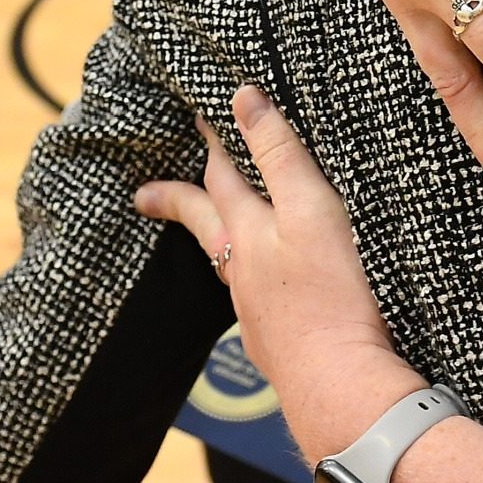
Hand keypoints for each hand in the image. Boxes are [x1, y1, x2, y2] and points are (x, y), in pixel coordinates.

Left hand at [135, 87, 409, 457]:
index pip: (221, 177)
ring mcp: (256, 313)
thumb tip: (242, 99)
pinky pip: (253, 305)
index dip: (213, 144)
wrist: (339, 382)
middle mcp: (242, 272)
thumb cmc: (332, 293)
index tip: (194, 119)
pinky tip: (266, 296)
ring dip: (216, 246)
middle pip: (206, 226)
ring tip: (213, 241)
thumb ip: (279, 154)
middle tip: (143, 197)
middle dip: (177, 203)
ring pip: (227, 267)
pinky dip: (251, 288)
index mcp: (249, 233)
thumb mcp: (311, 207)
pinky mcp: (278, 344)